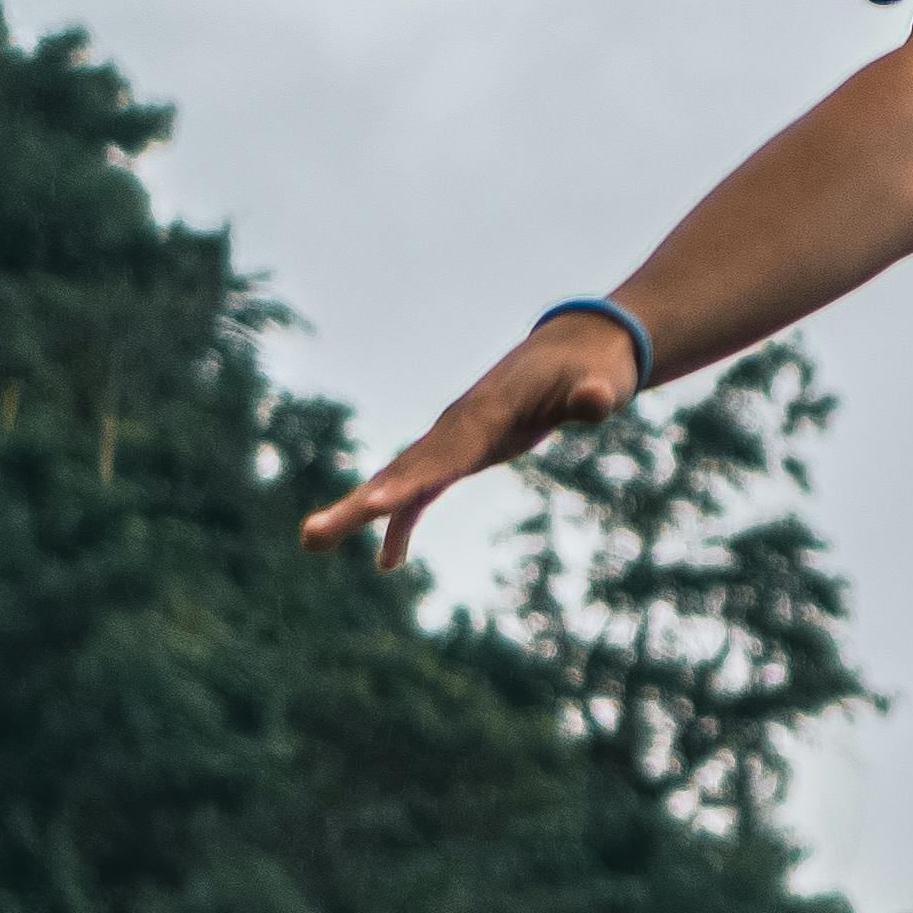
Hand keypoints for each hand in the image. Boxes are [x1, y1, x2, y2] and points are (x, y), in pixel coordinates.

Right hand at [296, 310, 641, 570]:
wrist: (578, 348)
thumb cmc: (593, 368)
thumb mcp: (601, 382)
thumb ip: (593, 396)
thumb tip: (598, 399)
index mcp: (487, 413)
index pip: (445, 454)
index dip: (412, 481)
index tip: (374, 505)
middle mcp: (458, 426)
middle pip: (403, 471)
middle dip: (359, 506)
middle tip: (311, 537)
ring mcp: (455, 439)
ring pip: (398, 479)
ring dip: (358, 513)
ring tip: (310, 543)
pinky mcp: (462, 451)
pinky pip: (422, 491)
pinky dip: (403, 523)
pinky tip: (388, 563)